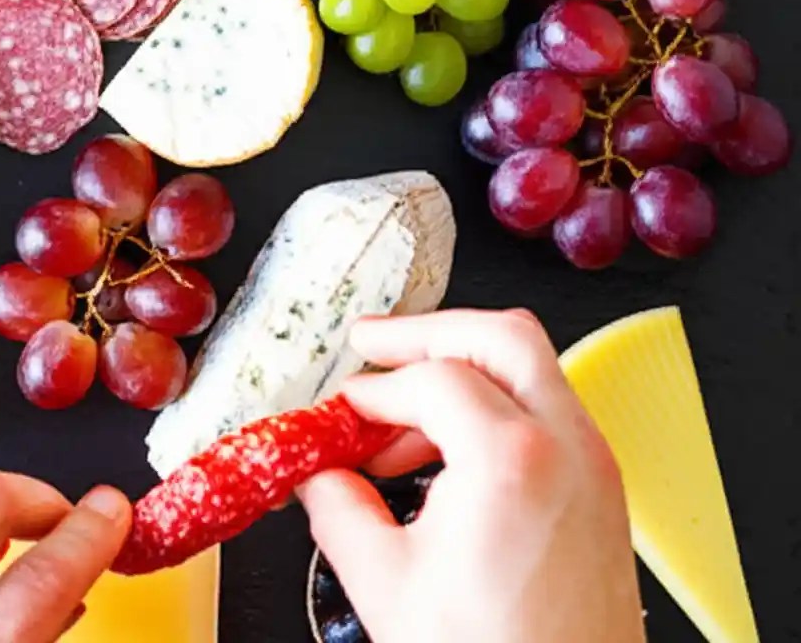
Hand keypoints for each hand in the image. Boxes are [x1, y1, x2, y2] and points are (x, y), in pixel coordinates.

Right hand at [297, 310, 644, 642]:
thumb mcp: (384, 582)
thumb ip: (337, 509)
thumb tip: (316, 475)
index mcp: (509, 459)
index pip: (432, 379)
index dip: (374, 387)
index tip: (341, 409)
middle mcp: (566, 446)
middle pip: (501, 337)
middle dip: (428, 334)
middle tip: (373, 345)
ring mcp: (593, 465)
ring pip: (533, 369)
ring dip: (462, 372)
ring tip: (401, 424)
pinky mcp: (601, 490)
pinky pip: (547, 414)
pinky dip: (495, 410)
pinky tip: (447, 458)